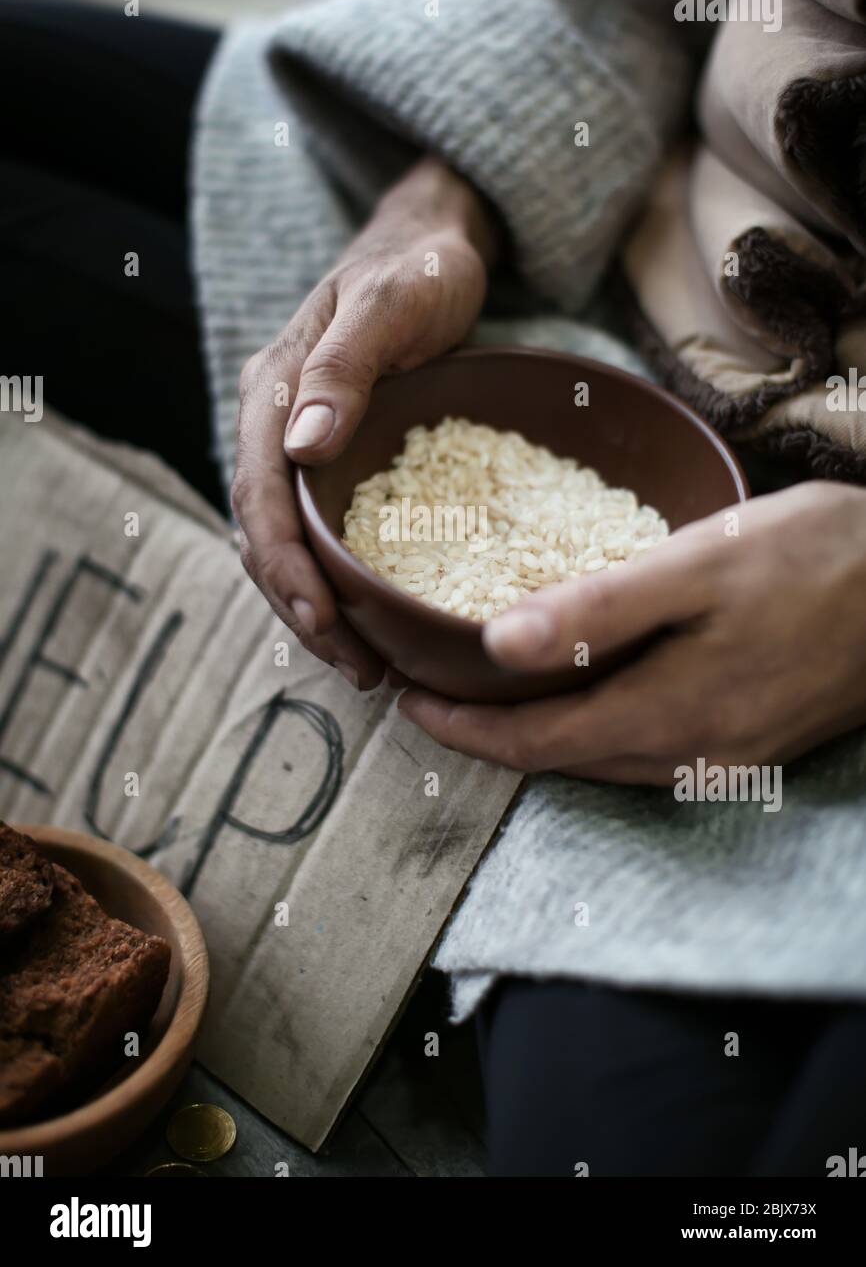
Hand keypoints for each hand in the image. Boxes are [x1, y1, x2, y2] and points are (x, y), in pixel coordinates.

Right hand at [231, 156, 498, 688]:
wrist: (435, 240)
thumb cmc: (420, 265)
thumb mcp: (391, 303)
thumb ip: (342, 367)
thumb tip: (301, 446)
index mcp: (274, 390)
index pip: (260, 494)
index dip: (286, 565)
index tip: (323, 620)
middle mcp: (275, 422)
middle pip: (266, 533)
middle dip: (301, 607)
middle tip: (357, 669)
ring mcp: (301, 442)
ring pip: (288, 542)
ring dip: (316, 607)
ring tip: (366, 664)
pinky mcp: (333, 456)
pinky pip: (320, 529)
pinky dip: (339, 580)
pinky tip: (374, 616)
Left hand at [398, 482, 865, 781]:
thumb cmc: (819, 559)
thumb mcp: (702, 563)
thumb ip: (597, 607)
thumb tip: (495, 642)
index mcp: (670, 714)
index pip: (534, 744)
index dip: (463, 729)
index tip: (406, 699)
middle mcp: (693, 756)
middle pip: (563, 762)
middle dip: (491, 735)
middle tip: (434, 693)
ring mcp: (728, 758)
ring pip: (605, 761)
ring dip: (542, 736)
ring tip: (492, 693)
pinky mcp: (753, 744)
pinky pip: (649, 751)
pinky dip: (597, 728)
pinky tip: (587, 689)